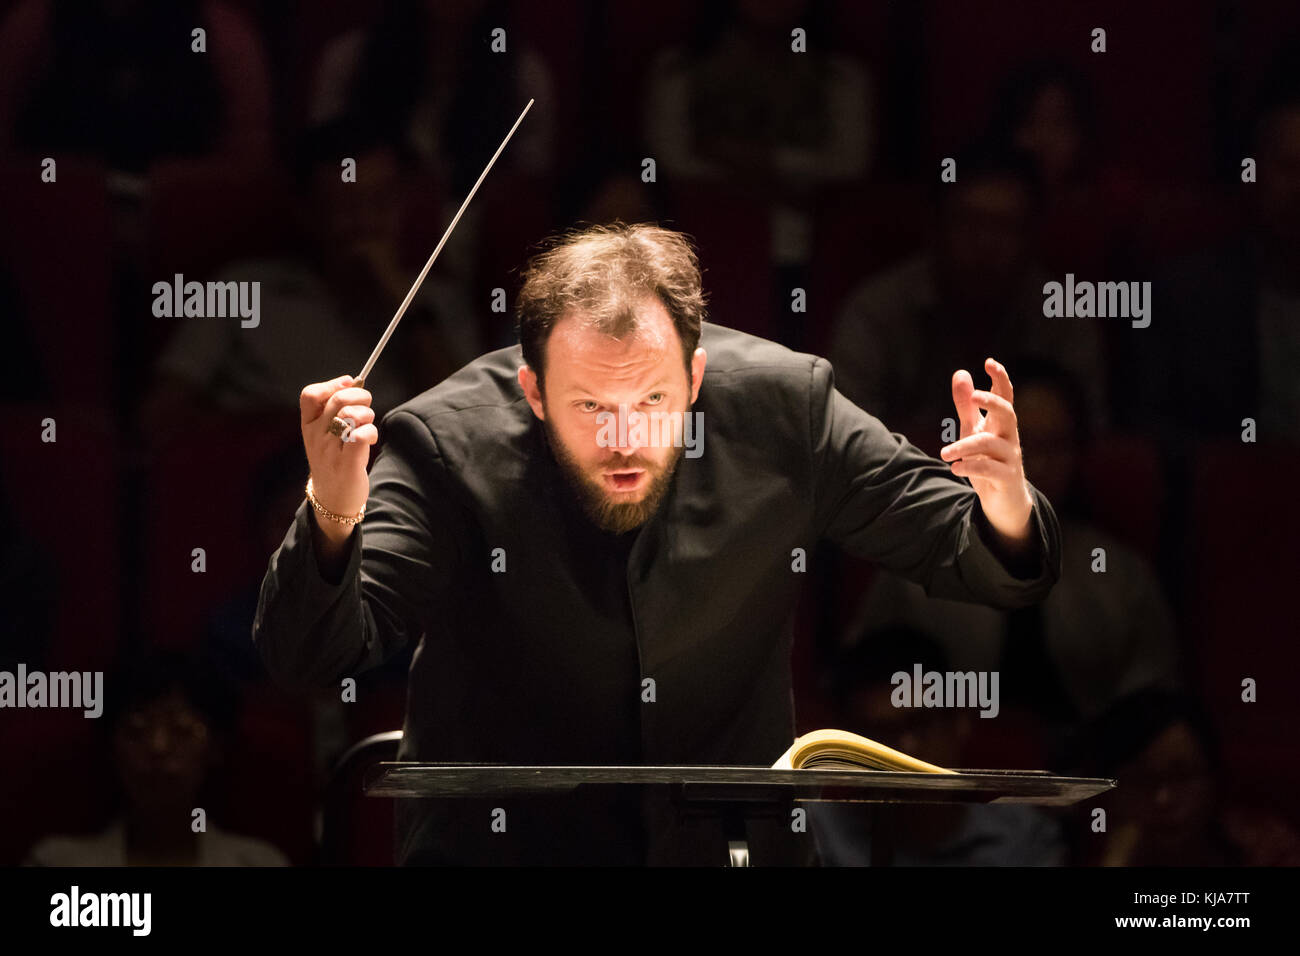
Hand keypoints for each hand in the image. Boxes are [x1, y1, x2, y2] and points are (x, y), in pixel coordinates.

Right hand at [300, 374, 376, 545]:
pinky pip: (360, 436)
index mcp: (308, 426)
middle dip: (360, 396)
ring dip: (367, 414)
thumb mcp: (325, 433)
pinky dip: (370, 432)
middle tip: (366, 405)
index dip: (332, 385)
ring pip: (351, 416)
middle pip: (338, 400)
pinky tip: (370, 439)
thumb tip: (351, 381)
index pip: (310, 395)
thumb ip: (334, 409)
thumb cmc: (335, 460)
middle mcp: (316, 436)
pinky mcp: (347, 464)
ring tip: (367, 424)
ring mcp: (331, 450)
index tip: (348, 384)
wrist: (332, 499)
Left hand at [939, 357, 1034, 552]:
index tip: (989, 362)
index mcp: (1001, 424)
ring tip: (944, 453)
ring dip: (964, 447)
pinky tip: (955, 468)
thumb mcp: (973, 430)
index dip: (1000, 379)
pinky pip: (990, 469)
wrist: (1003, 500)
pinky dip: (971, 467)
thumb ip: (966, 405)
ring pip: (990, 445)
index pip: (1005, 396)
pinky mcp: (1006, 478)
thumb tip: (960, 372)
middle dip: (992, 402)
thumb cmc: (987, 460)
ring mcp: (1010, 458)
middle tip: (973, 397)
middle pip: (1008, 413)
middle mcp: (1009, 438)